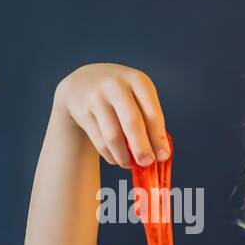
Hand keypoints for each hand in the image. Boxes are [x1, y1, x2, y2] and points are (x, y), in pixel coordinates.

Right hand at [54, 63, 169, 167]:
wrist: (83, 81)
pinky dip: (110, 154)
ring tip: (129, 164)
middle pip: (132, 122)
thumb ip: (149, 119)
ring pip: (112, 134)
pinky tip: (116, 158)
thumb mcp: (138, 96)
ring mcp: (96, 96)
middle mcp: (116, 85)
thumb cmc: (122, 94)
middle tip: (147, 163)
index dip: (158, 137)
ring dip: (123, 155)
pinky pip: (99, 139)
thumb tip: (159, 154)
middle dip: (141, 148)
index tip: (163, 156)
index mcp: (138, 80)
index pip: (152, 113)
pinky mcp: (81, 109)